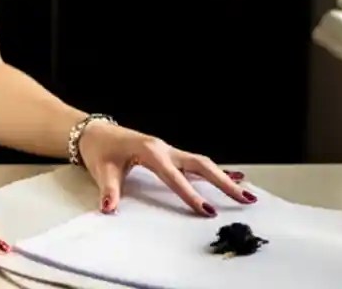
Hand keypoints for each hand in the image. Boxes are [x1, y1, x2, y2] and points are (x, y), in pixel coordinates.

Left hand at [76, 121, 256, 216]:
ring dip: (223, 177)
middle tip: (244, 198)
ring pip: (202, 163)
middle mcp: (164, 149)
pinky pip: (196, 163)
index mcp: (150, 151)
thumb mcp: (102, 170)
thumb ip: (108, 190)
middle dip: (223, 182)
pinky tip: (232, 176)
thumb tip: (108, 208)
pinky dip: (214, 170)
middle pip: (200, 165)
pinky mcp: (169, 155)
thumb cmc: (100, 149)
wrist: (95, 132)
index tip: (206, 210)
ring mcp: (169, 150)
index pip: (174, 177)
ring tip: (246, 191)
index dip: (190, 194)